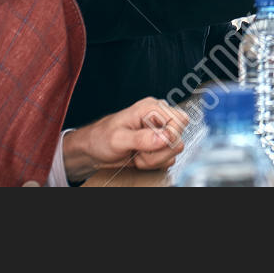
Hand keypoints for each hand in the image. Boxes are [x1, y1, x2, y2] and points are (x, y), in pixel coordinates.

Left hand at [63, 97, 188, 181]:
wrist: (94, 151)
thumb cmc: (101, 138)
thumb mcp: (118, 138)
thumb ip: (142, 138)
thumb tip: (165, 137)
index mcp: (151, 108)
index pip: (179, 121)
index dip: (167, 137)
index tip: (149, 145)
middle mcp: (159, 118)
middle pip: (179, 137)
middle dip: (159, 151)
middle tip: (140, 151)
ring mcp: (160, 133)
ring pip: (175, 150)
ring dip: (155, 159)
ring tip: (138, 154)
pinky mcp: (159, 146)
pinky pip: (169, 159)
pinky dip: (155, 163)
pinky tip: (140, 158)